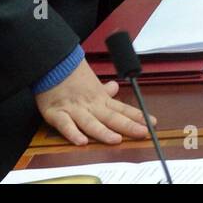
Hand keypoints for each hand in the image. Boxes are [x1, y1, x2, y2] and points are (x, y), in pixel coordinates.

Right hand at [35, 60, 154, 144]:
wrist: (50, 61)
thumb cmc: (70, 73)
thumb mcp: (90, 81)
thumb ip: (103, 90)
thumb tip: (115, 88)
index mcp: (99, 99)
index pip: (122, 109)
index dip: (137, 116)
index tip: (152, 123)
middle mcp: (90, 105)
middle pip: (111, 117)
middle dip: (128, 126)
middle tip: (142, 133)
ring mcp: (73, 109)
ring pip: (90, 122)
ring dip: (103, 132)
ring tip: (115, 139)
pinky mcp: (56, 113)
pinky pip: (65, 125)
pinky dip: (73, 133)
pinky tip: (81, 141)